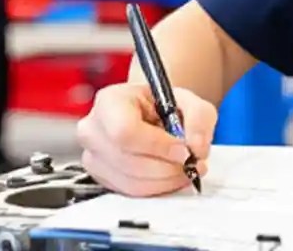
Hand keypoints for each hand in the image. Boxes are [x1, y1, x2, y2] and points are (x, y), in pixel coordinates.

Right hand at [76, 82, 216, 195]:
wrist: (147, 114)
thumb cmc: (161, 105)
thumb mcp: (189, 100)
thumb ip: (199, 117)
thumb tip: (196, 148)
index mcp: (110, 101)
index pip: (125, 131)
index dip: (158, 146)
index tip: (183, 150)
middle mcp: (93, 129)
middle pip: (128, 161)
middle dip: (167, 168)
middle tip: (192, 164)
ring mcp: (93, 156)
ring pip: (130, 182)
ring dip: (165, 181)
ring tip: (186, 170)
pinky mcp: (101, 178)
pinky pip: (130, 192)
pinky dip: (157, 188)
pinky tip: (170, 176)